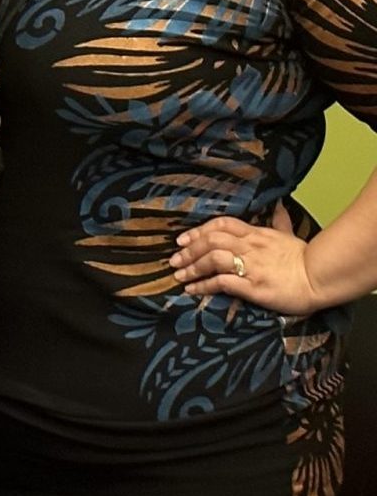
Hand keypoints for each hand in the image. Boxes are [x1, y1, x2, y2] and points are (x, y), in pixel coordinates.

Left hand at [172, 206, 328, 316]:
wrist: (321, 278)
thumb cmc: (305, 259)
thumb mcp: (289, 235)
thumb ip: (279, 222)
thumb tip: (279, 205)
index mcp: (257, 234)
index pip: (221, 225)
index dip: (198, 230)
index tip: (182, 239)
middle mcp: (250, 247)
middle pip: (211, 240)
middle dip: (189, 250)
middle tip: (174, 260)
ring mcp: (251, 266)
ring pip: (213, 258)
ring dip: (192, 266)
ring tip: (179, 276)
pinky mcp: (254, 286)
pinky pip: (222, 282)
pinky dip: (204, 285)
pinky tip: (193, 290)